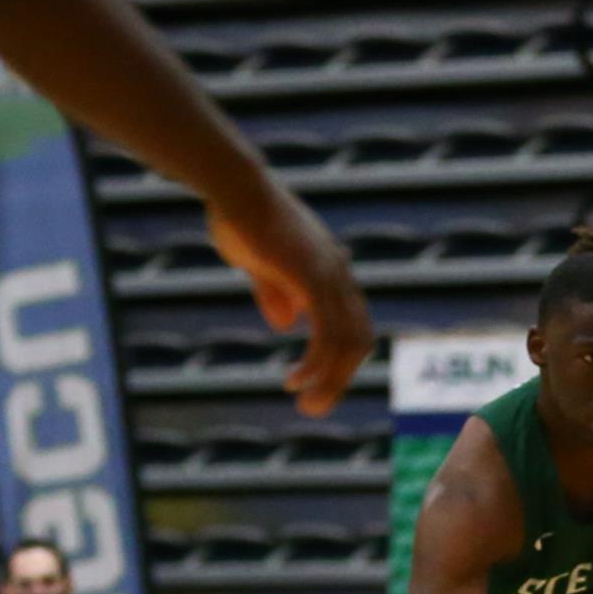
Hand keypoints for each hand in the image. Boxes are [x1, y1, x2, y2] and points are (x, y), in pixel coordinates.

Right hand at [206, 188, 373, 415]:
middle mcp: (338, 273)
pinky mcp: (312, 277)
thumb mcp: (259, 263)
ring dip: (332, 380)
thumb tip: (286, 324)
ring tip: (308, 405)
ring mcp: (329, 274)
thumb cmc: (239, 217)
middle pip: (359, 338)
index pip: (351, 323)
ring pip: (348, 342)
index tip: (313, 382)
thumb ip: (275, 292)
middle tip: (314, 407)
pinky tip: (297, 380)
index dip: (337, 358)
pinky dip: (317, 363)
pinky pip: (327, 332)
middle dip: (340, 378)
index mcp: (329, 270)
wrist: (233, 187)